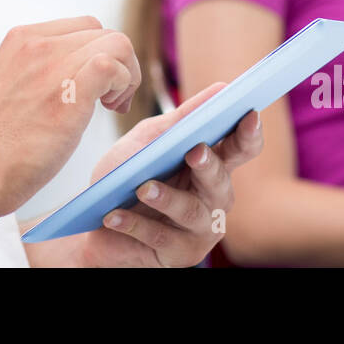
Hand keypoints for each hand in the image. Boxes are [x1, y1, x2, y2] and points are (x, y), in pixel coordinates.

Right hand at [0, 16, 141, 219]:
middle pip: (104, 33)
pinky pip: (112, 64)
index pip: (84, 26)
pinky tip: (110, 108)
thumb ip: (45, 68)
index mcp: (22, 38)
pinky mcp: (68, 91)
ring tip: (111, 105)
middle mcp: (37, 43)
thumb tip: (88, 70)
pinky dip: (123, 84)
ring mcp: (51, 65)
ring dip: (126, 74)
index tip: (97, 86)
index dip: (100, 53)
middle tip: (109, 101)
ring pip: (116, 44)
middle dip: (118, 64)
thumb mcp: (16, 85)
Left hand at [71, 81, 263, 266]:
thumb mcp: (148, 141)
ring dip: (167, 198)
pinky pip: (159, 238)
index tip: (248, 114)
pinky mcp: (180, 254)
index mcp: (212, 164)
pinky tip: (113, 215)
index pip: (241, 148)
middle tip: (195, 151)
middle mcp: (214, 197)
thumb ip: (180, 119)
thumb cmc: (127, 177)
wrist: (94, 223)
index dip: (249, 133)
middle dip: (209, 166)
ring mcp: (200, 229)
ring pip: (192, 211)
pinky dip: (133, 224)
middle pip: (221, 180)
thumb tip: (220, 89)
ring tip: (143, 188)